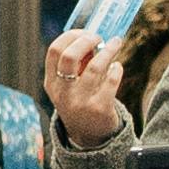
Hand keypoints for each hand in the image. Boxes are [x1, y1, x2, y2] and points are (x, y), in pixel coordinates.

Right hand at [41, 29, 128, 145]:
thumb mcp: (70, 85)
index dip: (70, 36)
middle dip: (86, 40)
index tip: (84, 32)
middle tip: (99, 37)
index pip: (54, 51)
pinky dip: (116, 69)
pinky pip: (110, 81)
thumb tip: (93, 37)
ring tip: (116, 43)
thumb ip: (78, 63)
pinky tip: (117, 67)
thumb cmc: (81, 101)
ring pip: (94, 67)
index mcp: (52, 83)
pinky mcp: (99, 109)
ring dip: (108, 50)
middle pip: (69, 56)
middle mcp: (63, 92)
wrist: (89, 136)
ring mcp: (80, 102)